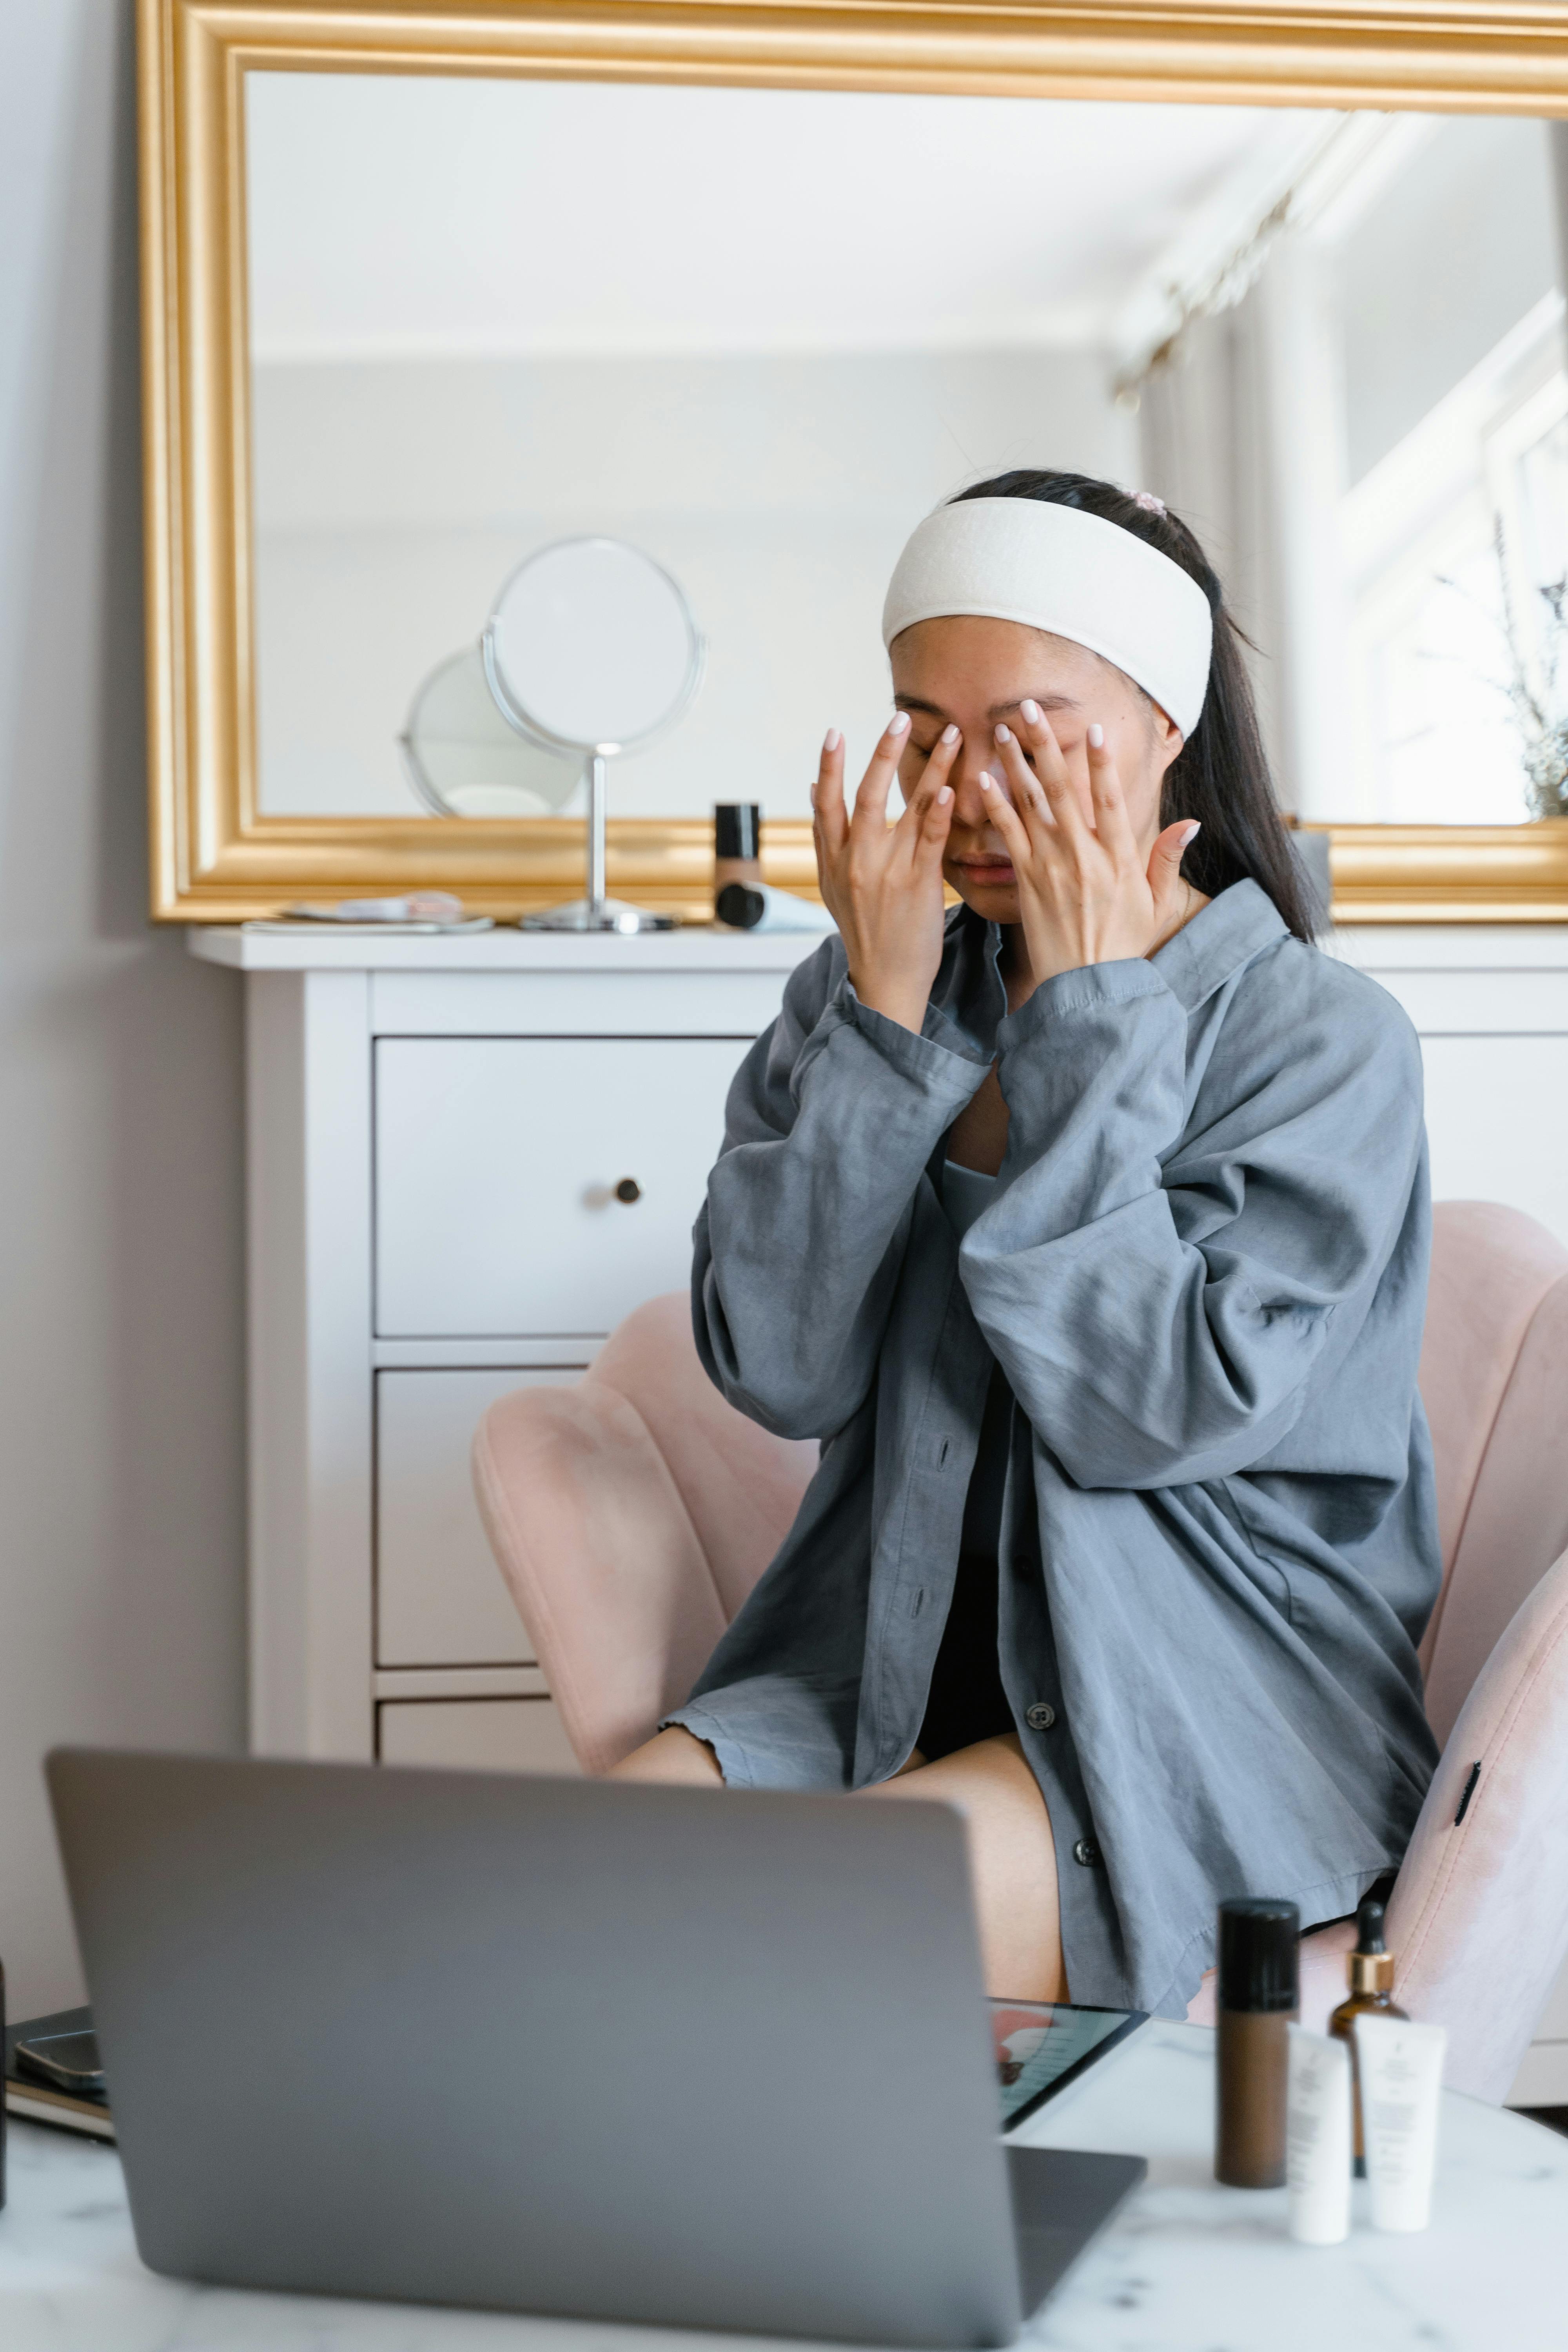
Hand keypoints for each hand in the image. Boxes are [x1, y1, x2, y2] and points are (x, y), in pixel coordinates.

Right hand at [812, 715, 958, 1032]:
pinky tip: (951, 787)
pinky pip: (930, 840)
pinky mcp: (918, 885)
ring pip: (906, 809)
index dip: (827, 768)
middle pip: (865, 797)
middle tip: (898, 717)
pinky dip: (939, 811)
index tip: (833, 733)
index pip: (824, 805)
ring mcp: (887, 872)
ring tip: (950, 735)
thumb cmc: (866, 933)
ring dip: (930, 767)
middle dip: (882, 753)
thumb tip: (812, 791)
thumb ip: (826, 840)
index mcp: (832, 862)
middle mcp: (855, 862)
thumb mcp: (833, 887)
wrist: (885, 982)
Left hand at [980, 708, 1197, 988]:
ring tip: (1001, 730)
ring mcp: (1052, 867)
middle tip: (1027, 708)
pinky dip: (997, 806)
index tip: (1092, 727)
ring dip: (1014, 764)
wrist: (1088, 987)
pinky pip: (1009, 836)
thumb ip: (1168, 859)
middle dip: (1044, 745)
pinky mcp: (1027, 882)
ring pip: (1031, 805)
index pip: (1110, 799)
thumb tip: (1192, 823)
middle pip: (1062, 789)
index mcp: (1119, 857)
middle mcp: (1084, 855)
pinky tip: (983, 779)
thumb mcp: (1156, 903)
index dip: (1100, 762)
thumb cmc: (1124, 945)